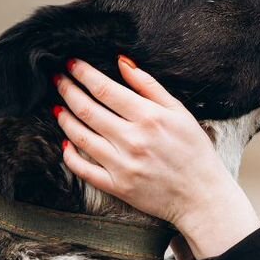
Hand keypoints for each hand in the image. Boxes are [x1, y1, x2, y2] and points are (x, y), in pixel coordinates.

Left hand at [52, 55, 259, 259]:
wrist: (202, 196)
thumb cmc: (195, 152)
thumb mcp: (180, 112)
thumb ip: (150, 86)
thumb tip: (123, 62)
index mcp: (149, 117)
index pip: (105, 90)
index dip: (84, 74)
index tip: (71, 64)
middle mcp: (132, 139)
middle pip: (87, 109)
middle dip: (68, 90)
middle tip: (58, 80)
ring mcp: (122, 164)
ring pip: (80, 136)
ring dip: (65, 118)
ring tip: (59, 107)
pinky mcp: (117, 186)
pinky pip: (83, 169)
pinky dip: (70, 156)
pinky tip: (66, 145)